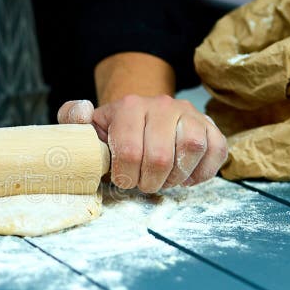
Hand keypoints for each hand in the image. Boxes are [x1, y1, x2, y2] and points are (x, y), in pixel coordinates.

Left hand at [58, 97, 226, 192]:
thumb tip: (81, 110)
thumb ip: (73, 120)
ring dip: (176, 177)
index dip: (126, 176)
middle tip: (142, 184)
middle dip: (148, 182)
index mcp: (129, 106)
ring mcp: (188, 113)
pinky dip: (203, 171)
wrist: (141, 116)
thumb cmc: (113, 131)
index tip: (123, 180)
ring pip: (191, 149)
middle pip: (160, 157)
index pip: (129, 151)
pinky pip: (217, 150)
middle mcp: (162, 105)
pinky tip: (186, 177)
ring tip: (163, 180)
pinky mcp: (209, 125)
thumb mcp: (87, 127)